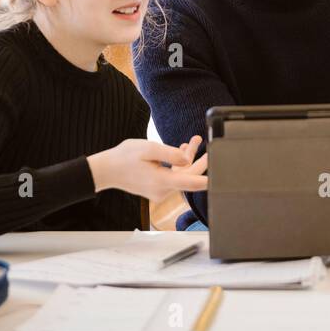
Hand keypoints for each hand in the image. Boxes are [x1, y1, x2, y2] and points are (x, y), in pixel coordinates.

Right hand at [87, 135, 208, 202]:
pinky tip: (181, 150)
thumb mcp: (149, 149)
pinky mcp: (157, 188)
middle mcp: (163, 190)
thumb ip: (170, 153)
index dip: (209, 180)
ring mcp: (159, 191)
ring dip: (188, 159)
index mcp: (162, 181)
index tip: (223, 179)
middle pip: (189, 177)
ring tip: (194, 140)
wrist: (106, 170)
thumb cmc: (124, 158)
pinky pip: (173, 177)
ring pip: (182, 175)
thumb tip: (188, 158)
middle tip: (210, 146)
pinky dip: (178, 165)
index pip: (192, 182)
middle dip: (200, 160)